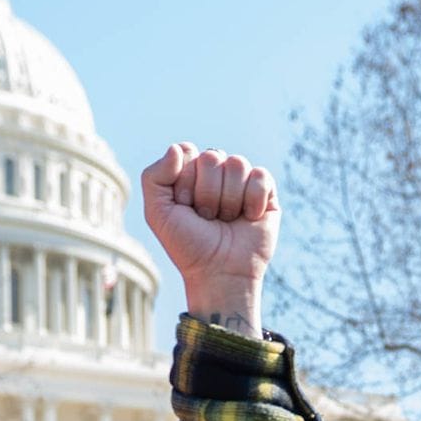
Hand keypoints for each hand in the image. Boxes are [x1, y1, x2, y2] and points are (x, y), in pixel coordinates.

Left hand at [141, 142, 278, 337]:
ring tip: (225, 220)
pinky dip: (252, 200)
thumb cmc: (187, 244)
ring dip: (228, 200)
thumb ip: (154, 176)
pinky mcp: (266, 192)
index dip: (184, 183)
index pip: (187, 152)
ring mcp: (241, 181)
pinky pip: (260, 176)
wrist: (218, 272)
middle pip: (212, 157)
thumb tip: (179, 147)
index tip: (184, 208)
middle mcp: (216, 173)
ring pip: (237, 164)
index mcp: (190, 172)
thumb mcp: (158, 213)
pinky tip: (248, 218)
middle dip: (206, 193)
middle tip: (206, 218)